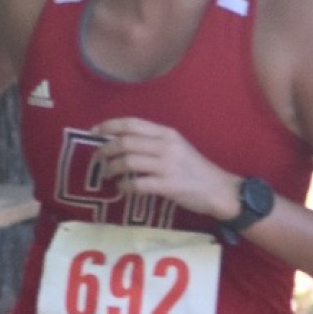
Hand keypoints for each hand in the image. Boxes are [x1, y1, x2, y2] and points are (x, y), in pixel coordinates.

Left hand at [90, 116, 238, 220]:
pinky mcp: (168, 185)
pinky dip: (124, 187)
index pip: (131, 124)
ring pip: (128, 162)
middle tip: (98, 158)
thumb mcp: (177, 147)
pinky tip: (122, 189)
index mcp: (167, 133)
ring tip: (107, 174)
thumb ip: (153, 142)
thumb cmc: (194, 169)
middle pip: (126, 142)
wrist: (218, 190)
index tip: (93, 132)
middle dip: (105, 150)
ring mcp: (167, 165)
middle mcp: (166, 145)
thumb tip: (121, 143)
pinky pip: (137, 184)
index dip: (109, 126)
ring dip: (112, 169)